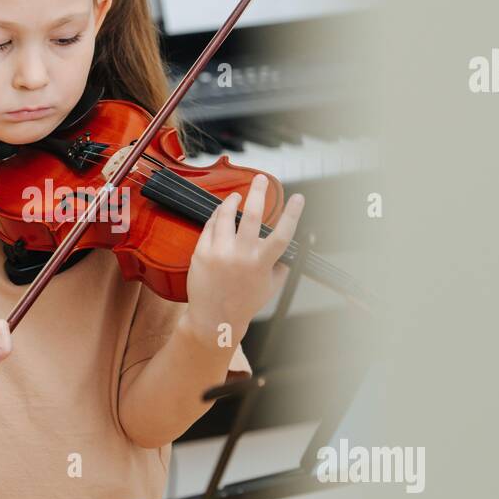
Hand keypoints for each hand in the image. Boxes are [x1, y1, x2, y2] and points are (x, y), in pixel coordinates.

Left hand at [184, 175, 303, 343]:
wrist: (214, 319)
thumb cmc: (244, 303)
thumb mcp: (270, 287)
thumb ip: (280, 266)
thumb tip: (287, 251)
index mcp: (261, 264)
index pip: (282, 234)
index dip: (292, 214)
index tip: (297, 197)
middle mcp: (240, 256)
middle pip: (253, 215)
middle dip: (259, 192)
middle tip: (261, 179)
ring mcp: (219, 253)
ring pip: (226, 216)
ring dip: (232, 201)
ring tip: (236, 197)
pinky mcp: (201, 253)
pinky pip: (210, 226)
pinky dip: (216, 217)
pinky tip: (220, 213)